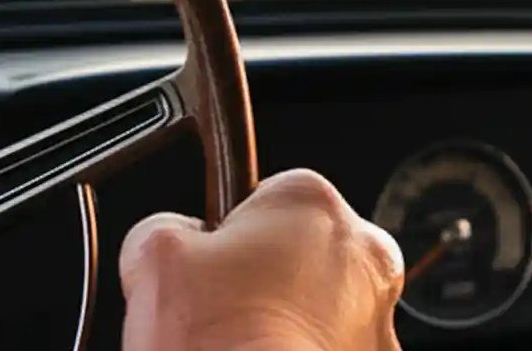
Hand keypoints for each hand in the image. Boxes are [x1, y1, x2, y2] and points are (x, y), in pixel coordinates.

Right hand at [119, 169, 404, 350]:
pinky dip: (312, 348)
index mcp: (309, 199)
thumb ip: (167, 224)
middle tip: (226, 307)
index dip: (230, 234)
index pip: (265, 196)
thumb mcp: (154, 252)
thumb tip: (173, 234)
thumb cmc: (215, 337)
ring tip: (250, 340)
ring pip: (329, 295)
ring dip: (296, 312)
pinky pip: (339, 340)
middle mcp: (360, 244)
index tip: (212, 265)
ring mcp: (378, 305)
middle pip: (304, 244)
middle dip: (270, 270)